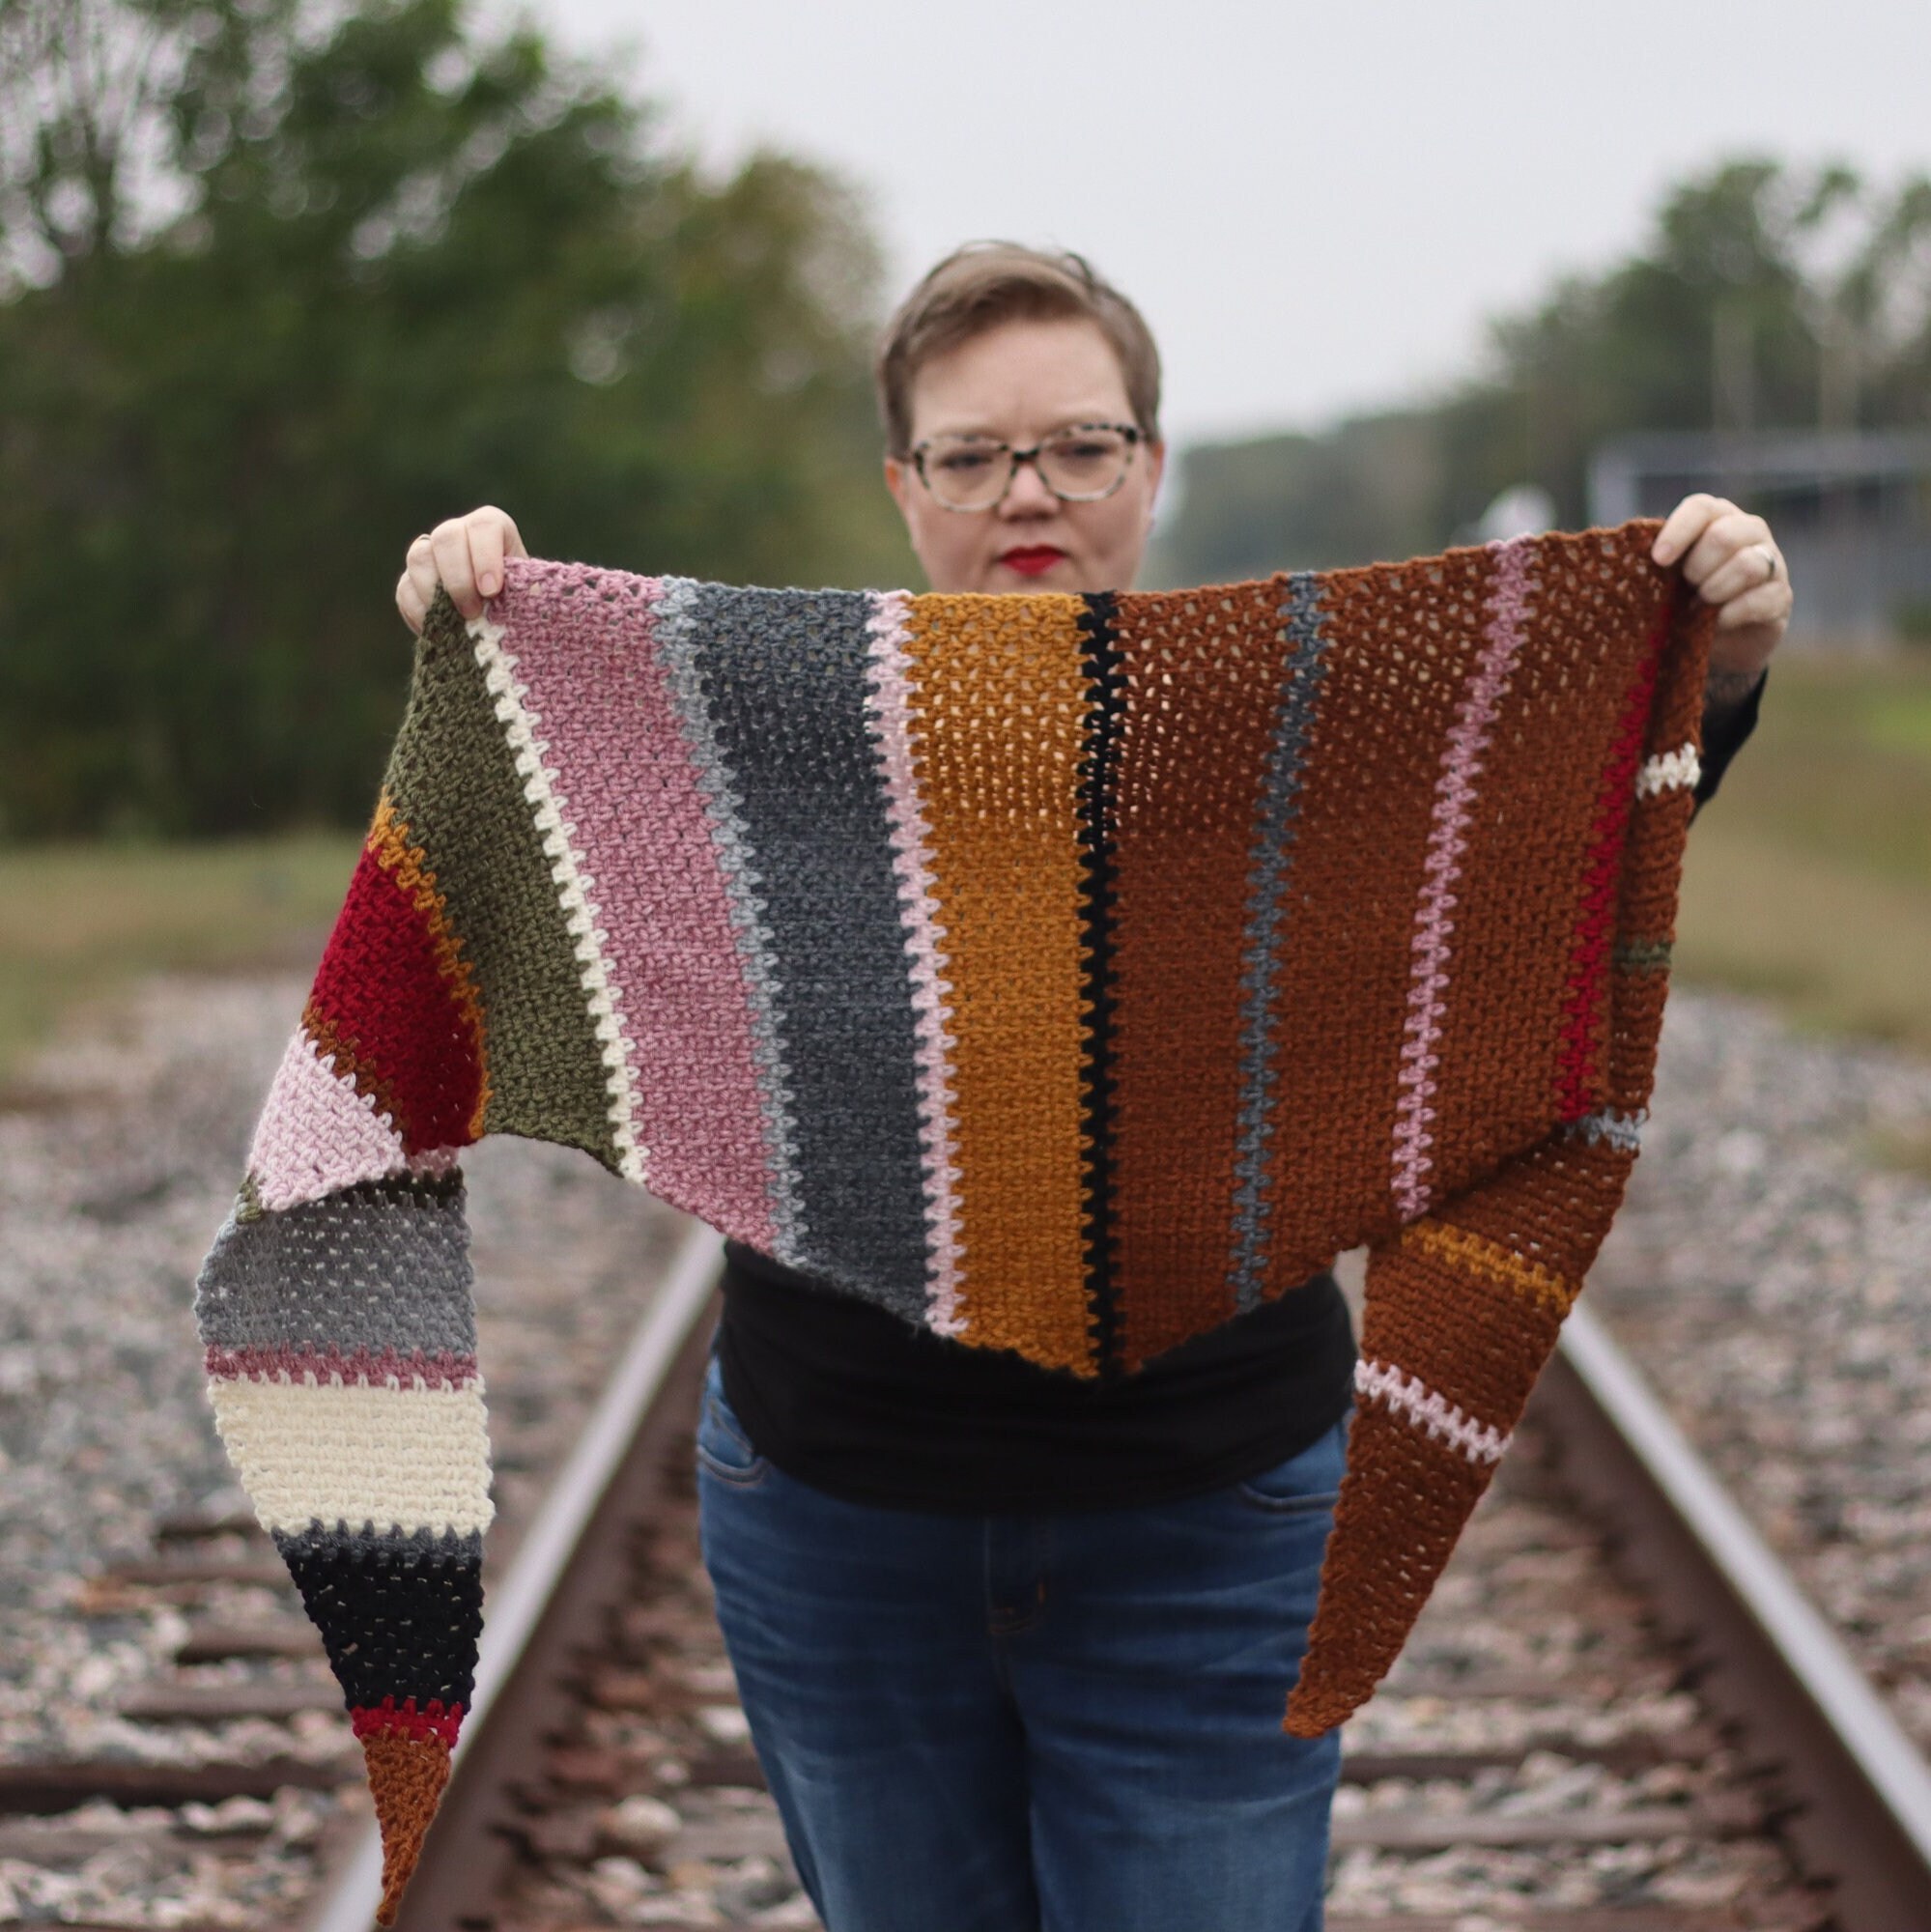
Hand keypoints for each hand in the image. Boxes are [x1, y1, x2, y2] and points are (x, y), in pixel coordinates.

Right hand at [395, 506, 527, 635]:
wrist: (500, 624)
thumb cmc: (525, 606)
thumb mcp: (534, 597)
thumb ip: (532, 591)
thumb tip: (532, 595)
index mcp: (492, 528)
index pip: (485, 527)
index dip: (486, 557)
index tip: (492, 591)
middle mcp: (458, 533)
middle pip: (447, 537)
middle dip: (458, 578)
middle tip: (473, 612)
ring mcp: (430, 554)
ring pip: (418, 557)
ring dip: (434, 593)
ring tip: (454, 622)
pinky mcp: (410, 581)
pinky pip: (404, 589)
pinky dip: (418, 611)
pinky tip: (438, 631)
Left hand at [1650, 495, 1789, 702]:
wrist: (1714, 641)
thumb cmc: (1681, 599)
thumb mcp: (1662, 580)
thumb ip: (1650, 563)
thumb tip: (1617, 556)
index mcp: (1715, 518)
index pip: (1701, 508)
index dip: (1679, 531)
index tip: (1658, 560)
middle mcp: (1748, 532)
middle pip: (1725, 536)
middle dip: (1697, 567)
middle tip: (1686, 588)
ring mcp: (1771, 562)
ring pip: (1748, 564)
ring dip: (1716, 589)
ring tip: (1700, 605)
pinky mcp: (1781, 597)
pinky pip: (1762, 599)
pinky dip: (1732, 614)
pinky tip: (1716, 623)